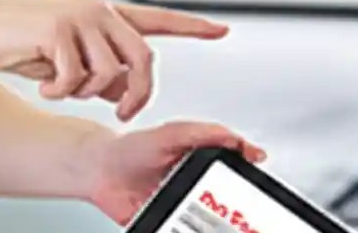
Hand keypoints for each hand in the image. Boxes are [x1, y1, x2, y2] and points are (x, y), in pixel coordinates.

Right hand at [0, 0, 228, 120]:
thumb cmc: (29, 44)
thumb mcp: (73, 59)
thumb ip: (103, 71)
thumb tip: (125, 91)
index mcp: (108, 16)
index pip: (159, 20)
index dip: (192, 26)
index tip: (222, 29)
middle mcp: (101, 12)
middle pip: (143, 58)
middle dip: (137, 94)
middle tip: (121, 115)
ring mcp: (81, 18)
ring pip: (107, 74)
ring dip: (84, 92)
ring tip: (60, 86)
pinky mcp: (59, 29)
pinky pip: (74, 78)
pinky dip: (59, 92)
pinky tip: (44, 85)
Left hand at [80, 121, 267, 225]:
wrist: (97, 171)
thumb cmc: (129, 149)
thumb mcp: (169, 134)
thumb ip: (200, 133)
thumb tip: (233, 138)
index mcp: (198, 158)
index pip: (232, 168)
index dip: (248, 177)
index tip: (260, 185)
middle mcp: (192, 182)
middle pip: (225, 200)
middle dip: (236, 209)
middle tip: (242, 214)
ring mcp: (180, 204)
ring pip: (208, 219)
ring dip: (216, 223)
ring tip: (225, 225)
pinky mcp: (165, 222)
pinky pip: (184, 231)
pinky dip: (193, 231)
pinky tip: (197, 230)